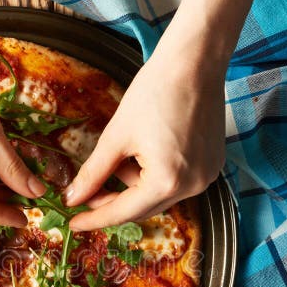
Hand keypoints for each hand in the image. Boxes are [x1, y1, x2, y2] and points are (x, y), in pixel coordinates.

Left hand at [64, 48, 225, 230]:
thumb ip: (94, 172)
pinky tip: (144, 151)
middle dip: (114, 200)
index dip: (95, 218)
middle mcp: (192, 186)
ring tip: (123, 154)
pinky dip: (155, 175)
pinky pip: (176, 183)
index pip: (124, 212)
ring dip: (135, 185)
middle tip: (87, 191)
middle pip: (143, 208)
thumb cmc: (155, 92)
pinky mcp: (212, 165)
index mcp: (167, 181)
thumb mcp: (116, 136)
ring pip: (159, 196)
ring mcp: (206, 177)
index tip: (74, 223)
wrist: (194, 62)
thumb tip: (74, 197)